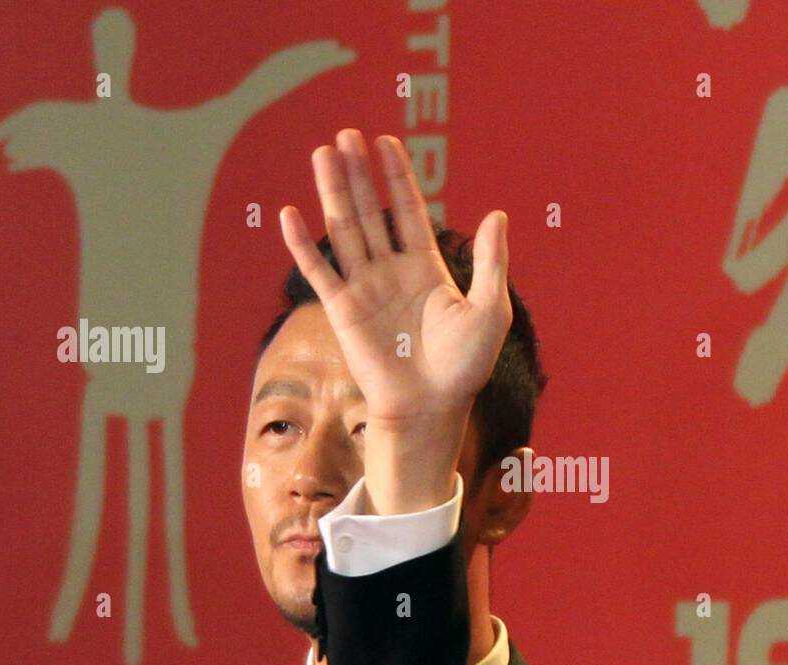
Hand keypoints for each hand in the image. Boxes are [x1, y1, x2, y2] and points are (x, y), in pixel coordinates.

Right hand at [279, 129, 511, 512]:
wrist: (431, 407)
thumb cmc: (465, 366)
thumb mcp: (490, 309)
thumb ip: (492, 262)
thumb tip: (498, 214)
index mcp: (426, 268)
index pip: (408, 211)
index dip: (397, 177)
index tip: (387, 142)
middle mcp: (391, 273)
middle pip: (370, 211)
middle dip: (359, 174)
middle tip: (346, 135)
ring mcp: (365, 290)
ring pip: (344, 230)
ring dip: (332, 192)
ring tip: (322, 153)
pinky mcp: (343, 312)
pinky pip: (319, 272)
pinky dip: (302, 245)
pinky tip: (289, 213)